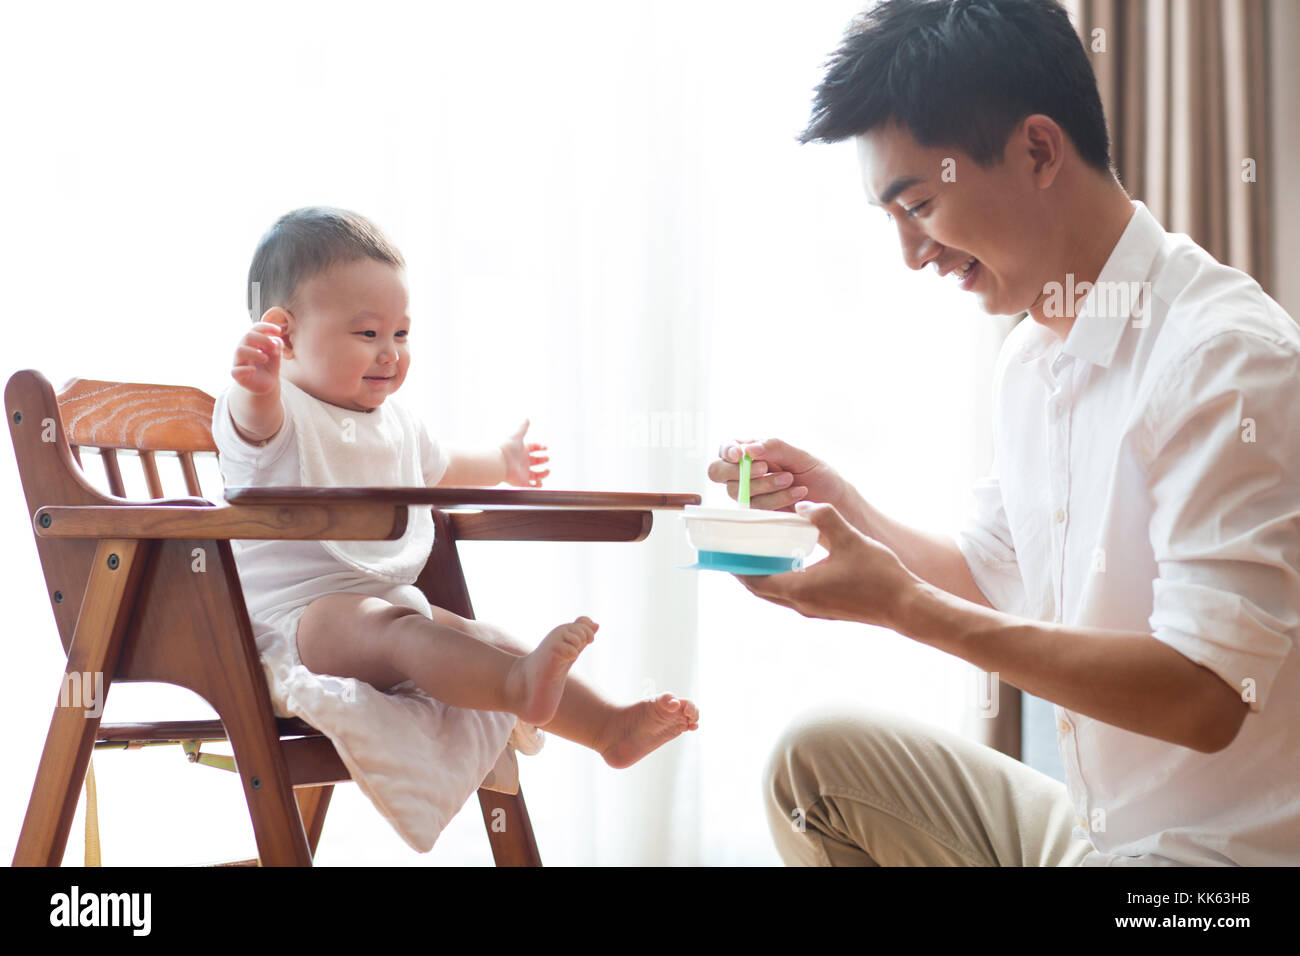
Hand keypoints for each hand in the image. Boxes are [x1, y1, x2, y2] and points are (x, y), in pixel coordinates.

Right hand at [231, 320, 283, 395]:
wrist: (268, 384)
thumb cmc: (269, 366)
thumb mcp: (276, 354)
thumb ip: (276, 345)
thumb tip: (274, 340)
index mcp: (251, 342)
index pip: (255, 329)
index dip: (266, 327)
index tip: (279, 331)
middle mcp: (243, 349)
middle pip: (247, 336)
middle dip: (263, 339)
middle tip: (273, 347)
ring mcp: (239, 362)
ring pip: (240, 350)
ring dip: (255, 353)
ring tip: (266, 359)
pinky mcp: (238, 376)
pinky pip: (235, 371)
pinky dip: (245, 369)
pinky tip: (254, 370)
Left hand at [501, 419, 549, 486]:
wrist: (498, 462)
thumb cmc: (507, 449)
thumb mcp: (517, 436)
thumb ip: (523, 428)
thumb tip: (527, 418)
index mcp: (523, 450)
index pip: (534, 448)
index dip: (541, 447)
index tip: (546, 447)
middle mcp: (523, 461)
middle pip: (536, 461)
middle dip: (543, 460)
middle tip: (547, 458)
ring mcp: (523, 472)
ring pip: (536, 475)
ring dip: (543, 474)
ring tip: (547, 471)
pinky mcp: (522, 481)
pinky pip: (531, 486)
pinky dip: (537, 486)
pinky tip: (539, 482)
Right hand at [707, 437, 847, 512]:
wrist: (835, 503)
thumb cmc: (820, 475)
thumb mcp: (802, 456)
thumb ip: (775, 448)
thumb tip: (748, 449)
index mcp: (754, 451)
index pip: (726, 448)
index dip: (727, 451)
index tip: (739, 455)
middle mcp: (746, 472)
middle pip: (717, 472)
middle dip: (740, 471)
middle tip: (765, 468)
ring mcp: (750, 493)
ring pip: (737, 491)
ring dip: (766, 486)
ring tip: (792, 481)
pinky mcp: (758, 512)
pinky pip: (754, 508)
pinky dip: (776, 500)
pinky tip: (796, 494)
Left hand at [735, 501, 915, 628]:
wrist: (906, 606)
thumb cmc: (879, 576)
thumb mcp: (850, 538)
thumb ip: (824, 518)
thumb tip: (803, 504)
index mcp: (801, 589)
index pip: (755, 581)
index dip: (737, 568)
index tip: (725, 553)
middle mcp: (802, 604)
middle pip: (762, 590)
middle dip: (747, 571)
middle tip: (738, 550)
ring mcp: (814, 610)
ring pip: (778, 594)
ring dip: (765, 576)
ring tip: (760, 553)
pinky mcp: (826, 610)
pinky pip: (793, 595)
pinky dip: (783, 580)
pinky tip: (791, 562)